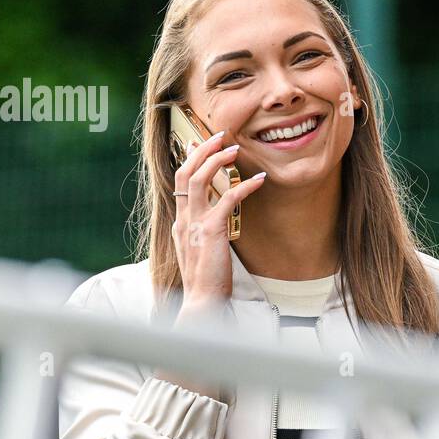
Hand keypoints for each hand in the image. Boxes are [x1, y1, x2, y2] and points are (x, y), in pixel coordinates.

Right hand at [170, 128, 266, 310]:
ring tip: (236, 149)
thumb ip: (201, 232)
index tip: (199, 143)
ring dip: (217, 161)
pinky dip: (243, 187)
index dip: (190, 160)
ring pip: (199, 180)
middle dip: (202, 151)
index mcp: (180, 223)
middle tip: (221, 136)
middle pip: (185, 173)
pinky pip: (226, 200)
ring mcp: (195, 224)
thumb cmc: (206, 281)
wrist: (201, 302)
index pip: (179, 182)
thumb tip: (212, 220)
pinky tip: (259, 181)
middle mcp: (183, 220)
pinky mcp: (211, 232)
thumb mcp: (200, 251)